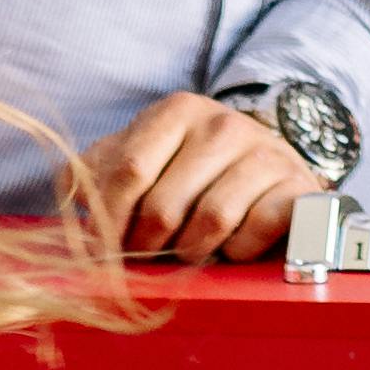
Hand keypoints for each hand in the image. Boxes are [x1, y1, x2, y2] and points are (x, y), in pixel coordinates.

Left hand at [76, 91, 322, 264]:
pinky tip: (233, 247)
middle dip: (148, 246)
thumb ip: (97, 173)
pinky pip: (258, 229)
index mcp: (176, 111)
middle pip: (163, 206)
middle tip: (148, 257)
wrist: (268, 166)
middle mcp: (223, 124)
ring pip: (210, 221)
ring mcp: (264, 152)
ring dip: (192, 252)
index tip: (105, 248)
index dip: (110, 221)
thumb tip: (71, 202)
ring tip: (189, 253)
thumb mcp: (142, 158)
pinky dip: (239, 250)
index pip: (128, 172)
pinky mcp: (298, 186)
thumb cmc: (191, 171)